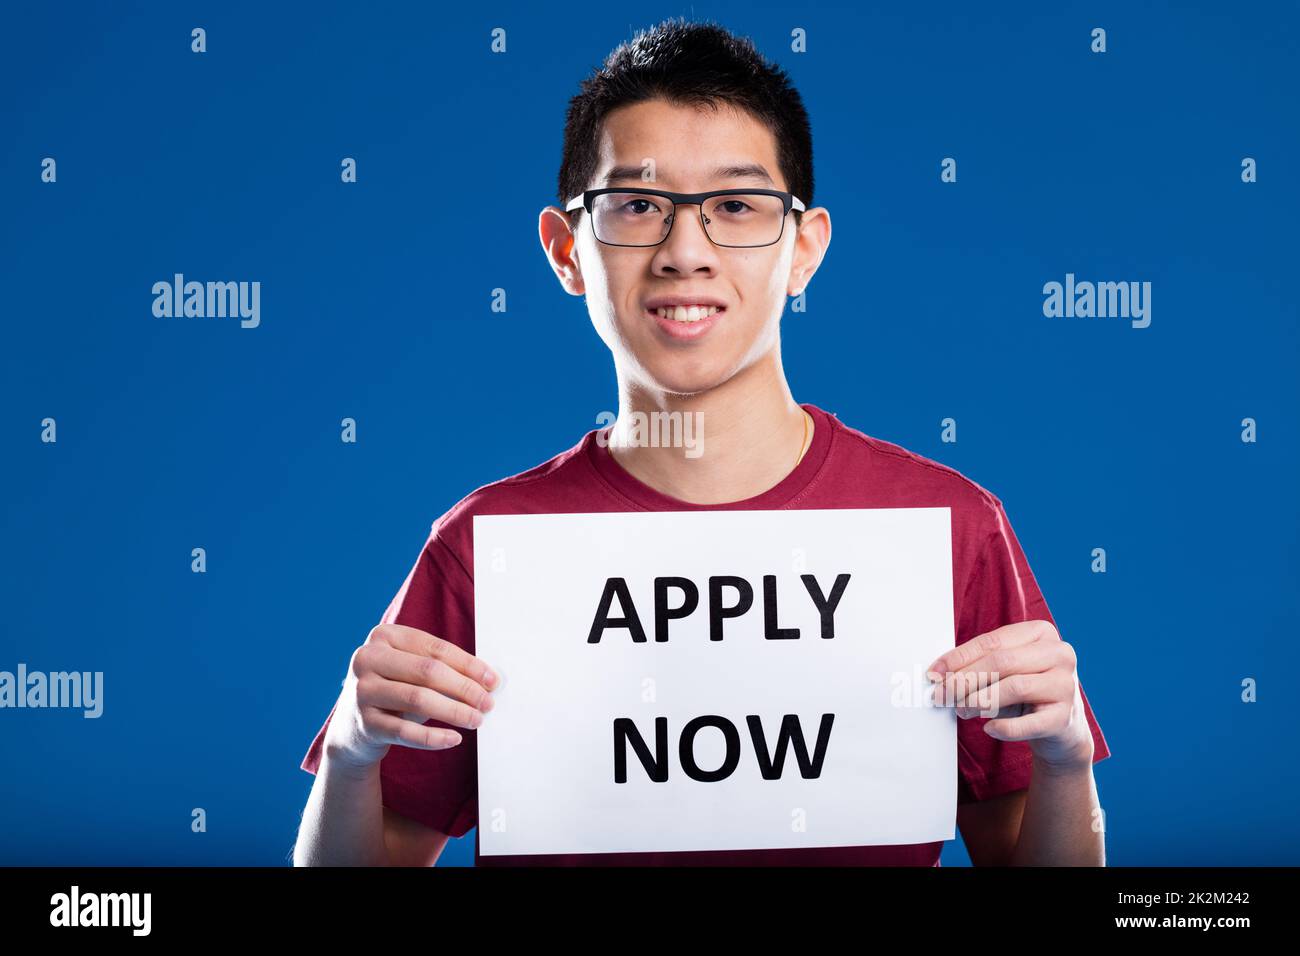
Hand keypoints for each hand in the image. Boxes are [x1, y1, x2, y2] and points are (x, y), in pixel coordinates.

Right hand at [322, 623, 498, 772]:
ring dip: (454, 711)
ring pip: (418, 699)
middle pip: (428, 672)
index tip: (491, 680)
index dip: (468, 664)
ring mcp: (362, 691)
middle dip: (464, 688)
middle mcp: (367, 659)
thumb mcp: (411, 671)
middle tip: (488, 703)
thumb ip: (442, 668)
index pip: (435, 648)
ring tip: (476, 720)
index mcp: (384, 636)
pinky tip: (453, 738)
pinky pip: (406, 732)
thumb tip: (488, 680)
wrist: (352, 727)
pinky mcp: (364, 723)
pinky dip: (433, 737)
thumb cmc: (394, 692)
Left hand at [925, 619, 1093, 770]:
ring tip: (961, 710)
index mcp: (1042, 633)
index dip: (959, 657)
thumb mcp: (1005, 672)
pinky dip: (1005, 727)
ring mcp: (1067, 685)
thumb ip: (979, 667)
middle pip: (1002, 662)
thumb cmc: (1027, 692)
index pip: (992, 642)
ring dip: (980, 701)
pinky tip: (989, 728)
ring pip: (1014, 687)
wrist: (1062, 727)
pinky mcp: (1066, 716)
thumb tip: (940, 676)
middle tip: (942, 695)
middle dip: (965, 679)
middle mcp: (1060, 654)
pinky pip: (1029, 723)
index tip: (935, 672)